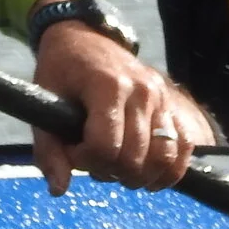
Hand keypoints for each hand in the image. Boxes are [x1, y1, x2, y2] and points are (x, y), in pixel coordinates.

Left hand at [28, 17, 215, 195]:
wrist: (84, 39)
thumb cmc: (60, 73)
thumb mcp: (44, 105)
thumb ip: (49, 150)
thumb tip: (59, 189)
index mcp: (107, 87)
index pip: (104, 146)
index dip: (84, 160)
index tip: (72, 149)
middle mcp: (141, 91)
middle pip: (134, 158)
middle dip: (109, 171)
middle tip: (93, 160)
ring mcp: (161, 97)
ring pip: (163, 157)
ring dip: (139, 176)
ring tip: (118, 168)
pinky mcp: (171, 103)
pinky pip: (184, 147)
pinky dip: (169, 170)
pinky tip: (147, 174)